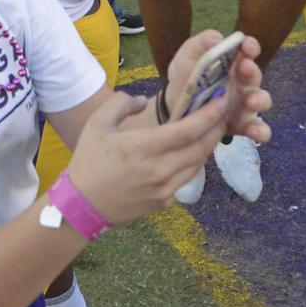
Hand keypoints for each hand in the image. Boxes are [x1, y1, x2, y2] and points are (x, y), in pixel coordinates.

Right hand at [64, 88, 236, 223]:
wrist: (81, 207)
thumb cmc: (89, 162)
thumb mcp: (97, 123)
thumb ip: (121, 103)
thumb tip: (143, 101)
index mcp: (144, 148)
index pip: (189, 129)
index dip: (210, 114)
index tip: (222, 100)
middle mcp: (160, 170)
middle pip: (201, 147)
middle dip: (217, 127)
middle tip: (224, 110)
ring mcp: (164, 189)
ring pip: (198, 164)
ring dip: (208, 145)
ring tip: (212, 128)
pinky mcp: (164, 202)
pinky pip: (186, 178)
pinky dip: (194, 162)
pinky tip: (191, 151)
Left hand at [164, 30, 271, 143]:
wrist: (175, 108)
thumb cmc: (185, 77)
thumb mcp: (188, 55)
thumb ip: (202, 43)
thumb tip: (218, 38)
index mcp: (233, 62)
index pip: (248, 50)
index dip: (250, 46)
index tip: (246, 47)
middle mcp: (243, 81)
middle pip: (255, 74)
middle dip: (252, 71)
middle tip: (245, 69)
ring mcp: (244, 103)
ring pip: (262, 100)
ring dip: (260, 100)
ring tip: (250, 102)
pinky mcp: (242, 124)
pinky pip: (258, 128)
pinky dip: (260, 131)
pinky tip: (253, 133)